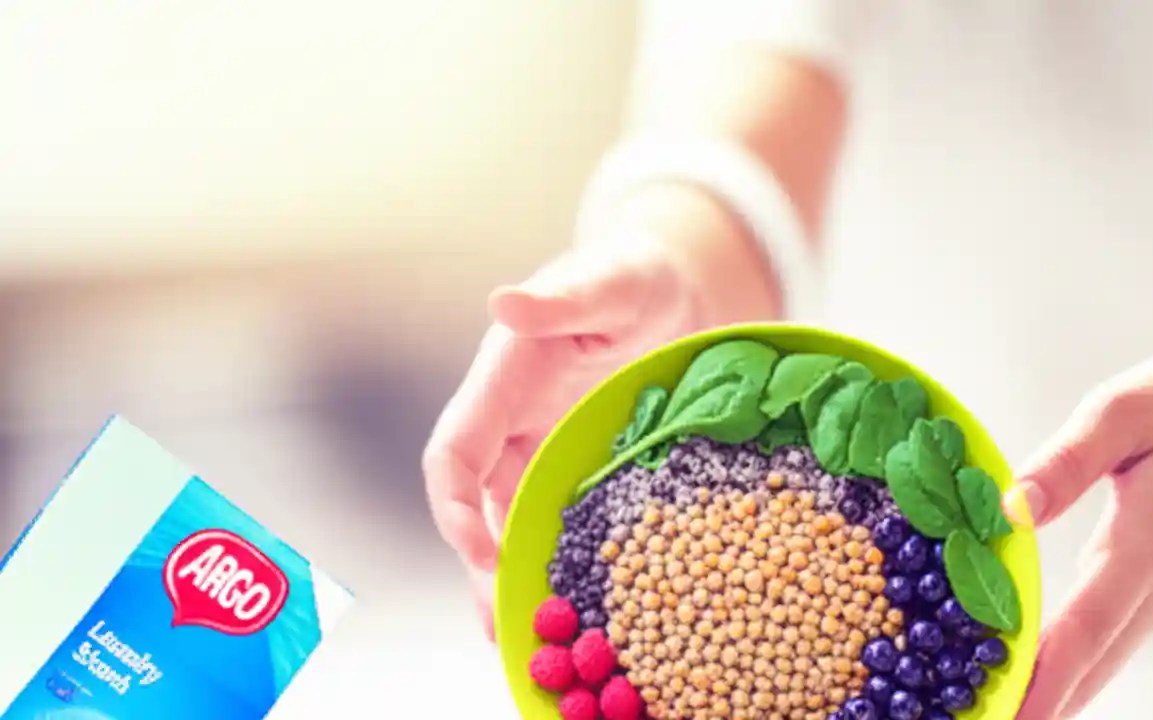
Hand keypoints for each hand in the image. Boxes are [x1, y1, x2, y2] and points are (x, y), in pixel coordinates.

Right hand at [423, 231, 717, 639]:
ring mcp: (540, 445)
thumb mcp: (609, 281)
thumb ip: (562, 298)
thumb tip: (502, 299)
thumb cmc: (632, 276)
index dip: (455, 507)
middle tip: (506, 624)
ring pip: (512, 521)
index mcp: (501, 379)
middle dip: (483, 566)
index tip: (482, 554)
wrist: (669, 291)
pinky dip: (559, 559)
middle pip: (476, 505)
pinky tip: (580, 602)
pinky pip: (555, 517)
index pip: (454, 454)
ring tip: (537, 633)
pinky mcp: (573, 462)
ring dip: (517, 575)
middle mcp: (509, 419)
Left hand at [1009, 346, 1152, 718]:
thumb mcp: (1126, 409)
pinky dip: (1075, 667)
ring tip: (1001, 712)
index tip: (1004, 717)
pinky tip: (1043, 673)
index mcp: (1144, 545)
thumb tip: (1013, 506)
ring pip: (1104, 660)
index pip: (1082, 631)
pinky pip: (1113, 641)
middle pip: (1091, 665)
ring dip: (1055, 693)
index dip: (1040, 682)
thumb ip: (1067, 461)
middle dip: (1038, 705)